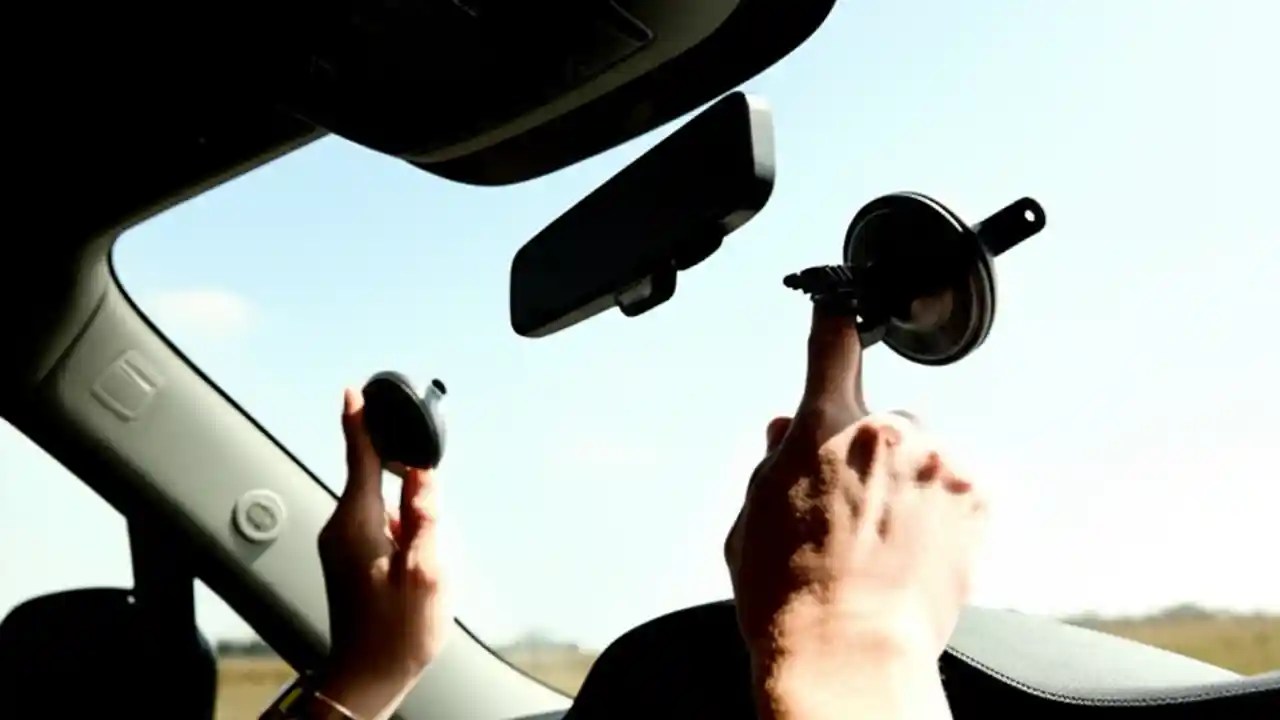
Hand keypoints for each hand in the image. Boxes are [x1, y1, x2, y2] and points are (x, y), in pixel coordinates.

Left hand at [314, 389, 449, 719]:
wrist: (368, 675)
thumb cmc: (397, 632)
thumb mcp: (428, 570)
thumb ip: (427, 516)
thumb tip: (424, 478)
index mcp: (357, 523)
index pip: (359, 457)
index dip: (360, 422)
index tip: (353, 391)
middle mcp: (341, 527)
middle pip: (378, 481)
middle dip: (410, 493)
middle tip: (428, 536)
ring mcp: (341, 544)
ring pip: (383, 506)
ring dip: (409, 521)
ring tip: (421, 567)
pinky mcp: (348, 558)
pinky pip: (379, 526)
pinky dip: (400, 533)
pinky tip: (413, 570)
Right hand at [724, 307, 986, 718]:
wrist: (849, 653)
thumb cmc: (789, 594)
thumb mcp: (752, 517)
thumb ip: (773, 460)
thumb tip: (785, 429)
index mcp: (823, 424)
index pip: (831, 342)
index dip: (832, 317)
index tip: (838, 303)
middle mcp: (887, 430)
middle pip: (881, 419)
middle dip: (868, 450)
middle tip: (851, 507)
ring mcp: (939, 463)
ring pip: (923, 455)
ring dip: (909, 482)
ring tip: (886, 543)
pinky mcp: (979, 499)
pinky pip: (958, 487)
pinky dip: (942, 511)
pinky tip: (915, 550)